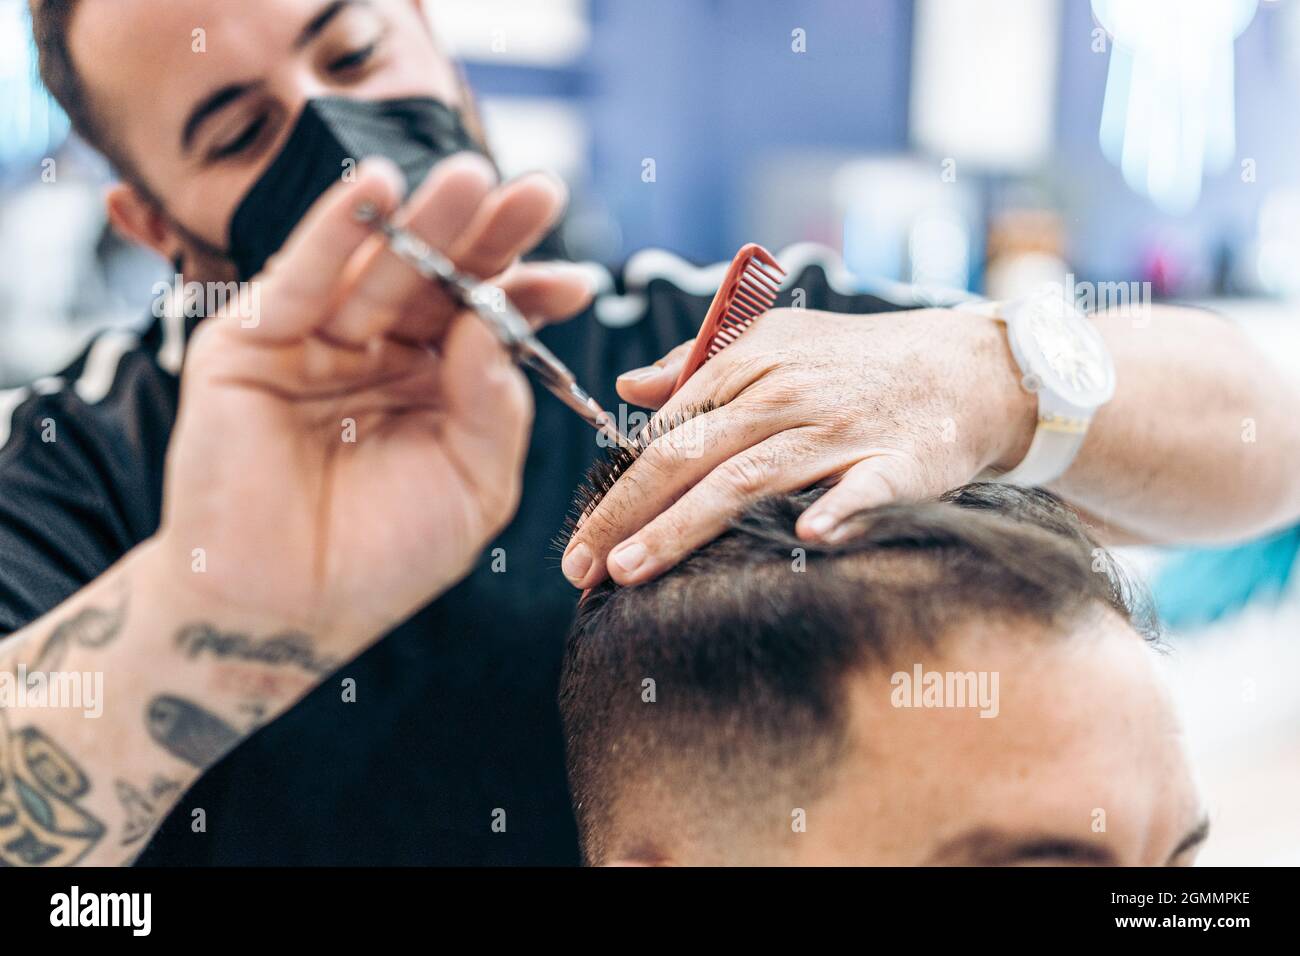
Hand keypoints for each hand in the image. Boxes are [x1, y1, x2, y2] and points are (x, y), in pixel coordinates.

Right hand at [156, 153, 589, 645]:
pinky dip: (331, 232)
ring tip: (470, 178)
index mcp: (438, 388)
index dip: (530, 297)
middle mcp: (382, 355)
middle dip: (488, 238)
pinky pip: (298, 279)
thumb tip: (495, 320)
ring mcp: (317, 343)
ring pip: (378, 268)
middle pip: (441, 281)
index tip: (579, 282)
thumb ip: (493, 405)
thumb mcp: (473, 485)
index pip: (489, 323)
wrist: (283, 613)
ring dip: (423, 221)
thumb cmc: (386, 558)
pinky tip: (374, 188)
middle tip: (538, 196)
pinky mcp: (250, 342)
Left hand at [561, 307, 1035, 587]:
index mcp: (749, 367)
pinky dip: (839, 507)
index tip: (582, 538)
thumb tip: (628, 386)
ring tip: (633, 570)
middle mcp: (786, 397)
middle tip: (582, 568)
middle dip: (628, 514)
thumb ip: (697, 365)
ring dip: (687, 525)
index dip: (619, 488)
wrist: (965, 365)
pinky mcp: (900, 460)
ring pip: (750, 479)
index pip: (667, 433)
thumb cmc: (856, 360)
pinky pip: (865, 486)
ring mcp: (841, 429)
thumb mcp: (774, 342)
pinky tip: (806, 536)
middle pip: (691, 458)